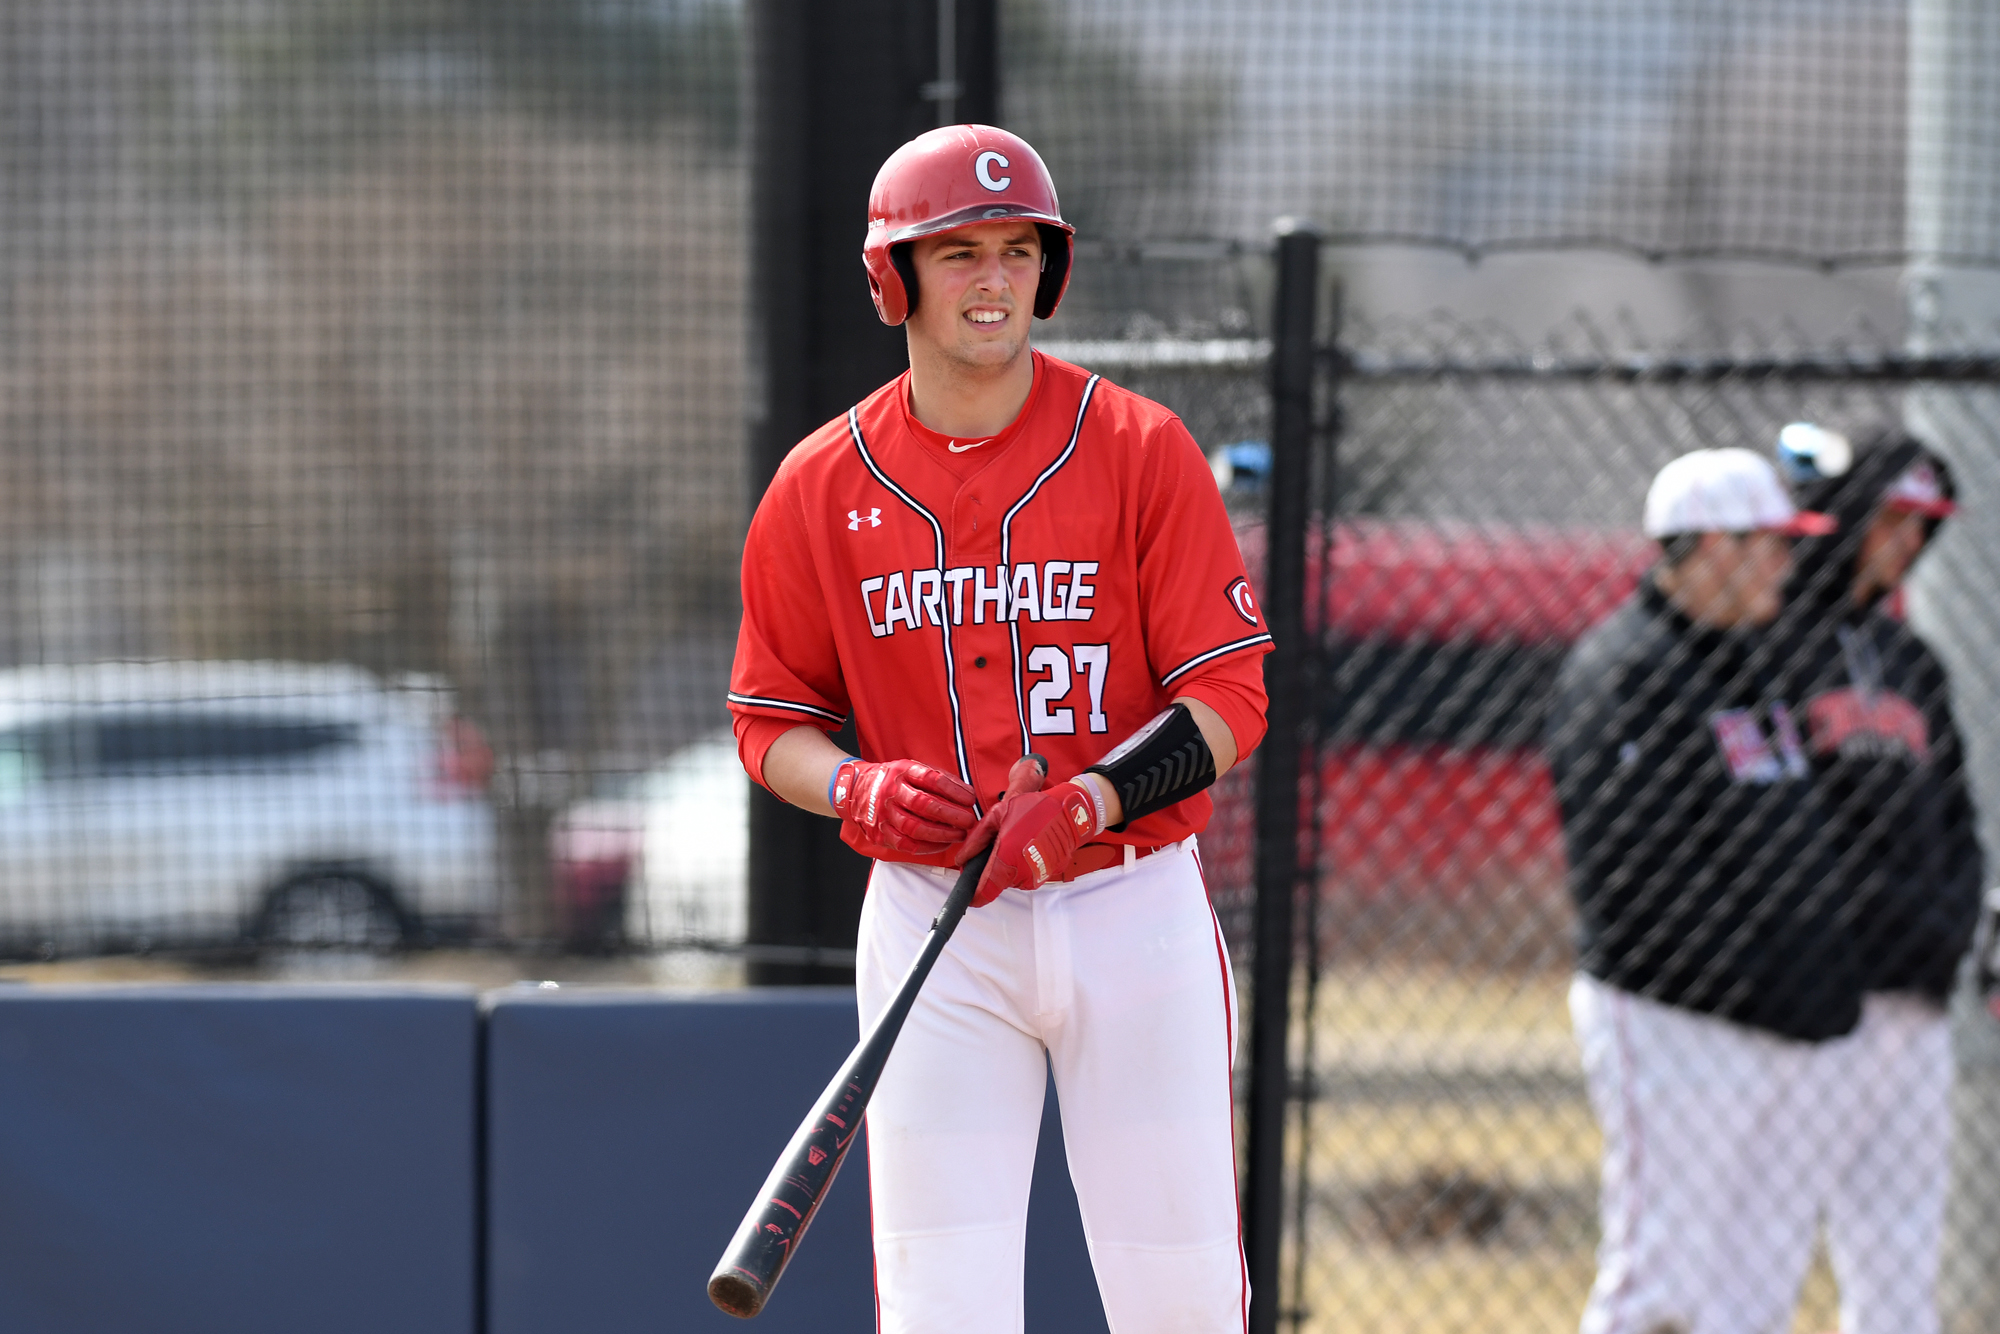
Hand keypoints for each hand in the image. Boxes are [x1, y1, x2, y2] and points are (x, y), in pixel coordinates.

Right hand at [830, 758, 978, 856]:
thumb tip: (965, 795)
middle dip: (951, 814)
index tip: (970, 799)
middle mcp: (891, 791)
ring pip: (915, 827)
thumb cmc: (892, 780)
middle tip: (968, 820)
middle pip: (924, 804)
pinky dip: (926, 847)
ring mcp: (884, 813)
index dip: (954, 790)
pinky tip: (941, 844)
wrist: (855, 789)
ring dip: (941, 833)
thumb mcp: (910, 769)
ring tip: (959, 834)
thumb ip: (935, 779)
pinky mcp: (880, 832)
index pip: (931, 779)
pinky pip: (905, 844)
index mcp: (901, 771)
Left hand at [956, 767, 1104, 905]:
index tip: (969, 897)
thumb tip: (962, 858)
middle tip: (999, 846)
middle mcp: (1022, 872)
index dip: (975, 896)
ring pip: (1013, 879)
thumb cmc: (1035, 809)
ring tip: (1017, 842)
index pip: (986, 889)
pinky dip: (1025, 864)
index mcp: (1007, 857)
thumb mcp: (997, 815)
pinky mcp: (1047, 875)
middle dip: (994, 869)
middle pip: (998, 882)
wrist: (1070, 813)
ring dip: (1010, 866)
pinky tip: (1029, 846)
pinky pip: (1028, 875)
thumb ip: (976, 840)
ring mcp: (1037, 876)